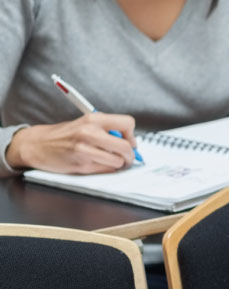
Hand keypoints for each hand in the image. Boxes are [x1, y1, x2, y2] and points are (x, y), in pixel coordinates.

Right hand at [5, 113, 138, 173]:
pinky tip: (100, 164)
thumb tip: (130, 140)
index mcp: (93, 119)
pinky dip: (108, 169)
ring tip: (114, 161)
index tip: (130, 141)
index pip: (127, 123)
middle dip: (131, 154)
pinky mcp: (81, 165)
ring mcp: (85, 150)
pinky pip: (105, 170)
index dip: (132, 135)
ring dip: (120, 163)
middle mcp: (90, 133)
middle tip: (129, 157)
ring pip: (118, 161)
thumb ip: (106, 128)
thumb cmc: (63, 134)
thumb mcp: (85, 122)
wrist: (37, 145)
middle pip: (126, 146)